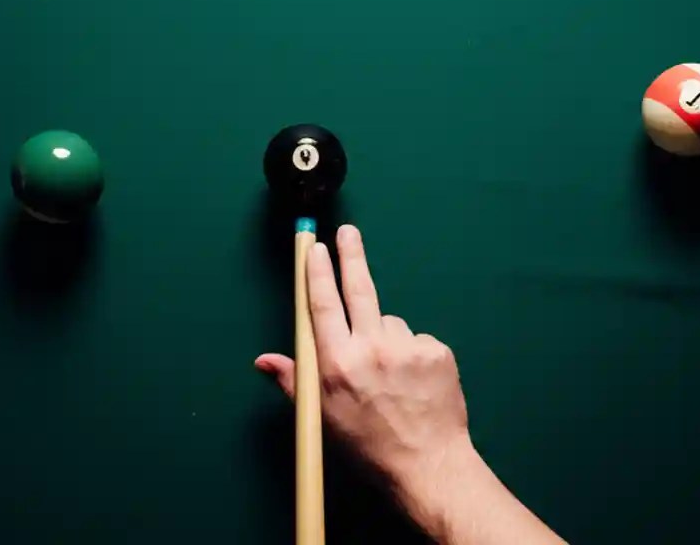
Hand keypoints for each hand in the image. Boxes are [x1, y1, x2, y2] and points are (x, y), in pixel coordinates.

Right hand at [254, 224, 472, 487]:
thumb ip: (295, 381)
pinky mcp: (436, 351)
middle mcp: (370, 349)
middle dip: (350, 255)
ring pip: (389, 323)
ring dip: (384, 336)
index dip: (315, 273)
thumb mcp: (322, 418)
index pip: (322, 306)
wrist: (428, 466)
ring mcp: (406, 348)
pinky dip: (411, 353)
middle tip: (348, 232)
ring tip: (389, 376)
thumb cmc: (369, 448)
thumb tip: (263, 360)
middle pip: (358, 289)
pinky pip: (416, 340)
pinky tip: (412, 382)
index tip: (313, 248)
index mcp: (338, 364)